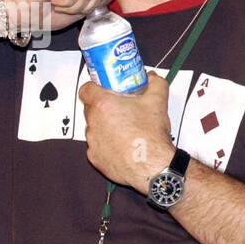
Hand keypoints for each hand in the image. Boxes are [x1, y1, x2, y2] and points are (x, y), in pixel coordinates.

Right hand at [6, 0, 118, 32]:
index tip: (77, 7)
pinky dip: (65, 3)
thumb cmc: (49, 12)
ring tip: (58, 3)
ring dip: (73, 6)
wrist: (23, 16)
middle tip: (66, 6)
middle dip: (86, 6)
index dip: (96, 5)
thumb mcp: (82, 8)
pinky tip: (53, 0)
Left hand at [77, 73, 175, 191]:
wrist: (153, 166)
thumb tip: (152, 77)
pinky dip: (107, 145)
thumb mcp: (158, 101)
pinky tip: (123, 146)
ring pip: (94, 128)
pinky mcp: (95, 158)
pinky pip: (98, 147)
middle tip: (121, 110)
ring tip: (126, 131)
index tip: (106, 90)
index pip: (86, 89)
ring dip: (106, 127)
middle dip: (104, 108)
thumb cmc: (151, 136)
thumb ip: (155, 83)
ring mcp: (92, 141)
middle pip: (91, 109)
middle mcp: (93, 122)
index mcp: (103, 104)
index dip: (95, 88)